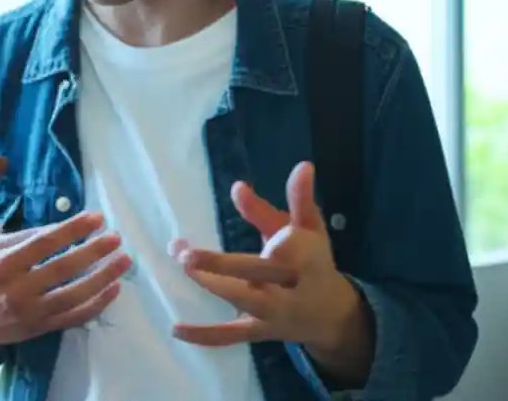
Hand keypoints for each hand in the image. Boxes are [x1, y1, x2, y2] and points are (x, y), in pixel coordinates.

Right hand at [0, 211, 132, 350]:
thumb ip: (26, 237)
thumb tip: (63, 225)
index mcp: (5, 264)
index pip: (44, 243)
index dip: (73, 229)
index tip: (97, 218)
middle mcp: (18, 289)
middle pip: (63, 268)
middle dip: (94, 251)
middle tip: (116, 237)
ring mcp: (32, 312)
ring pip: (75, 294)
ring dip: (103, 277)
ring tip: (123, 261)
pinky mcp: (42, 328)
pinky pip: (75, 316)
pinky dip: (97, 303)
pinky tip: (114, 289)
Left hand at [171, 161, 371, 381]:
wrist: (332, 315)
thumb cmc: (314, 262)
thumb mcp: (309, 229)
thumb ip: (293, 201)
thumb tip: (283, 171)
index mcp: (308, 260)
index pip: (290, 247)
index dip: (272, 228)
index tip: (242, 195)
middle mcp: (292, 289)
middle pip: (259, 275)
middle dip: (223, 264)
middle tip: (188, 253)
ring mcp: (275, 314)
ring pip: (242, 300)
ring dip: (212, 283)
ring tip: (183, 262)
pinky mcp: (259, 332)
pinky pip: (231, 336)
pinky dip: (205, 335)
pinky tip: (176, 329)